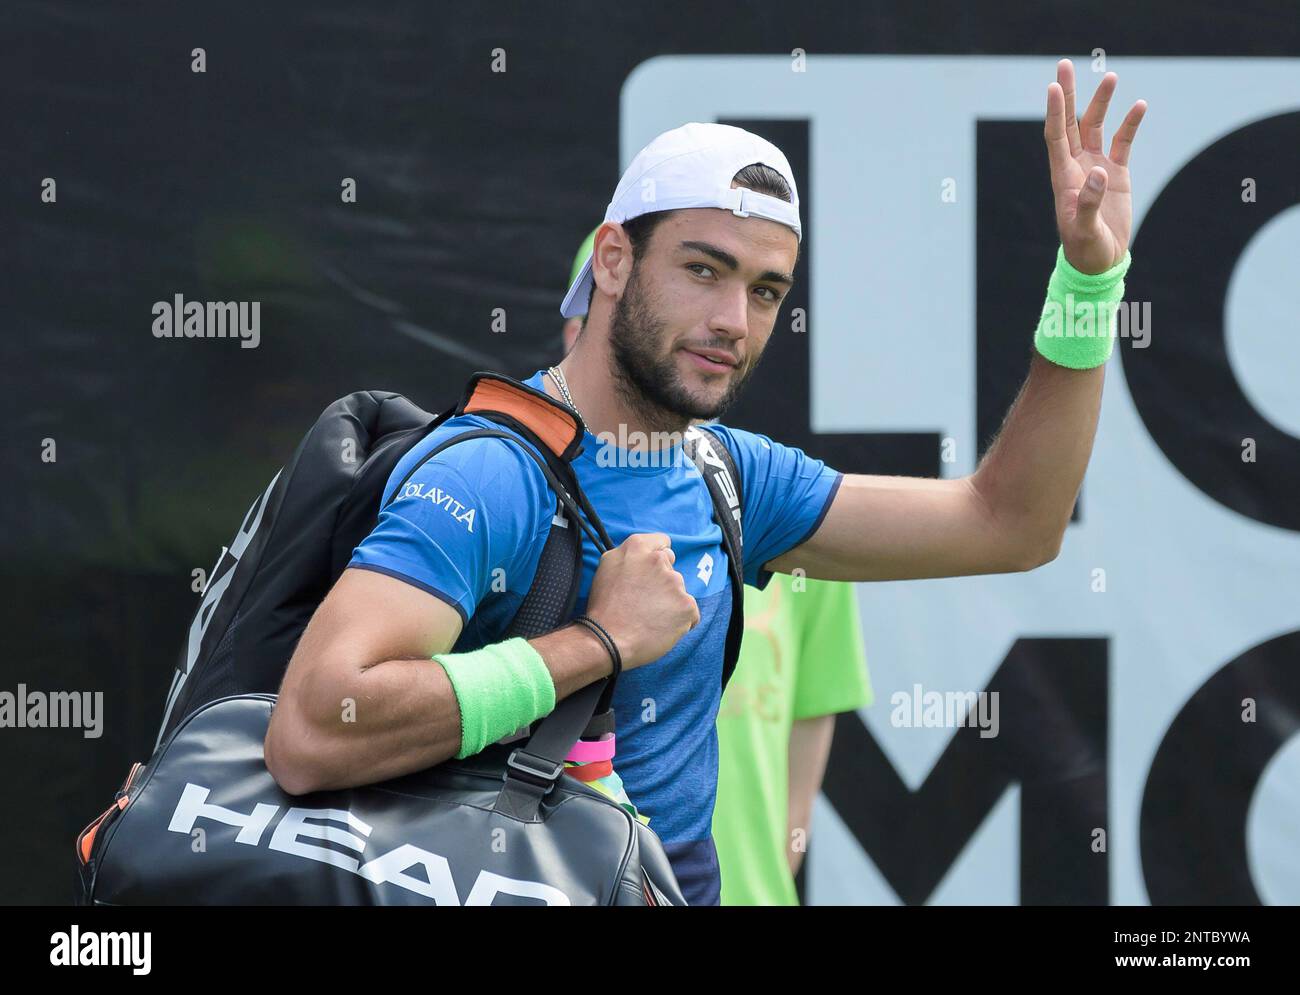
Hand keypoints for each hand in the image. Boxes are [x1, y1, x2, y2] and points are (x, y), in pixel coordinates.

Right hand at [584, 532, 699, 669]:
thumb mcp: (607, 567)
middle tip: (644, 601)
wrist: (607, 640)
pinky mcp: (686, 605)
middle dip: (662, 582)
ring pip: (679, 591)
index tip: (649, 573)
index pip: (662, 542)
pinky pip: (691, 613)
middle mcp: (658, 560)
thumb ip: (629, 555)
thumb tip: (646, 554)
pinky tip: (661, 628)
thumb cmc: (604, 607)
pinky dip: (680, 622)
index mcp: (637, 546)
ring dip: (670, 603)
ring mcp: (675, 582)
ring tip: (649, 618)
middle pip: (671, 568)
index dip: (656, 559)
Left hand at [1044, 59, 1146, 273]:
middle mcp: (1076, 166)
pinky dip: (1130, 124)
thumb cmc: (1086, 249)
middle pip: (1070, 123)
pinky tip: (1139, 105)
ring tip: (1110, 77)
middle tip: (1065, 65)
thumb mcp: (1085, 230)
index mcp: (1063, 177)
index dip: (1054, 112)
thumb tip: (1098, 172)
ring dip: (1101, 102)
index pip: (1055, 136)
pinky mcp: (1116, 173)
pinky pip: (1123, 142)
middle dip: (1067, 94)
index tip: (1053, 86)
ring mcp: (1096, 167)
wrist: (1100, 262)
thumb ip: (1088, 203)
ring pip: (1096, 127)